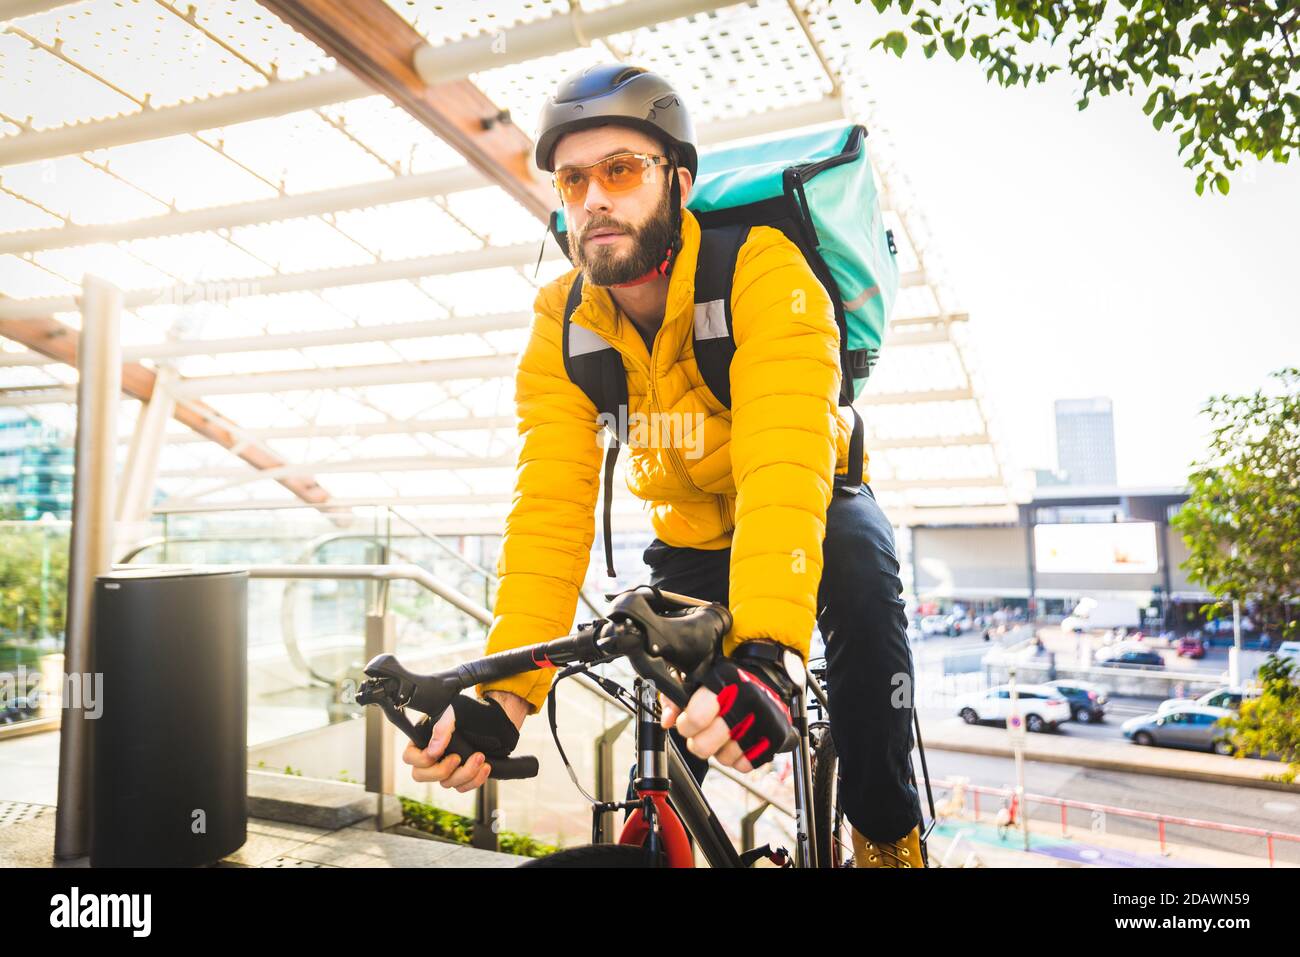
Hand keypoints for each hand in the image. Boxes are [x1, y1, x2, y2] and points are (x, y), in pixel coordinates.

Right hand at [401, 691, 526, 792]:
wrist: (490, 719)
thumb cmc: (465, 711)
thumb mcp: (452, 713)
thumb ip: (441, 728)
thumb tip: (433, 750)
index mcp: (422, 741)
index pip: (409, 757)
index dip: (421, 759)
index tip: (438, 752)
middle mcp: (431, 757)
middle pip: (421, 776)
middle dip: (441, 771)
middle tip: (457, 758)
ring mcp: (446, 768)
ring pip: (446, 783)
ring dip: (465, 773)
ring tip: (480, 757)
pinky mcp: (461, 775)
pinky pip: (462, 787)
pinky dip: (475, 781)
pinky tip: (485, 767)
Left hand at [660, 655, 796, 771]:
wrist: (769, 678)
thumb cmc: (730, 681)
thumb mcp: (698, 679)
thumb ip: (676, 699)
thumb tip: (666, 721)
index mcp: (724, 682)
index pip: (696, 718)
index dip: (686, 725)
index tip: (687, 722)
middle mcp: (745, 702)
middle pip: (704, 746)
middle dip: (698, 742)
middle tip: (703, 732)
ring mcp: (762, 721)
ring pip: (723, 759)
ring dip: (720, 750)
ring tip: (725, 733)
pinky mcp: (774, 738)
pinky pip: (744, 764)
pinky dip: (739, 757)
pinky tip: (740, 740)